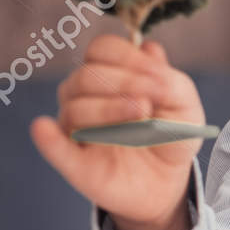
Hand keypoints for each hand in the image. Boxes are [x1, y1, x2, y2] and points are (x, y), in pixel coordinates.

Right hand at [30, 36, 205, 229]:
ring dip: (108, 109)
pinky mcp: (74, 161)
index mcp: (112, 75)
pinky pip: (54, 147)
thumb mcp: (186, 106)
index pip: (102, 50)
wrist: (169, 179)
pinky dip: (49, 138)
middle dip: (122, 83)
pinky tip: (44, 129)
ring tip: (142, 116)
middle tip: (150, 102)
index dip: (128, 58)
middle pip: (86, 76)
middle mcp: (86, 96)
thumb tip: (149, 50)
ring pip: (75, 108)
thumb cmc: (172, 133)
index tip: (159, 77)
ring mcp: (77, 128)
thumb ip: (171, 80)